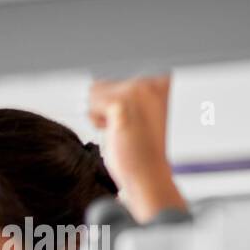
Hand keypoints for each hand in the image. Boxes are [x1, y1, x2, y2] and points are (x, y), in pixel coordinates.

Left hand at [87, 74, 186, 221]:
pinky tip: (115, 131)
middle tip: (126, 127)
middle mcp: (151, 79)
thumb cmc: (141, 147)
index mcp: (160, 79)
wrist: (149, 172)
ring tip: (122, 129)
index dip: (113, 102)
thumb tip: (93, 81)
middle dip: (106, 107)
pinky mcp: (121, 103)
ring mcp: (137, 89)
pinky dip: (96, 121)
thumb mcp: (137, 111)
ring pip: (94, 92)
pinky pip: (90, 104)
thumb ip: (123, 93)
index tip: (126, 117)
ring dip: (101, 114)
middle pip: (103, 83)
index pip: (116, 77)